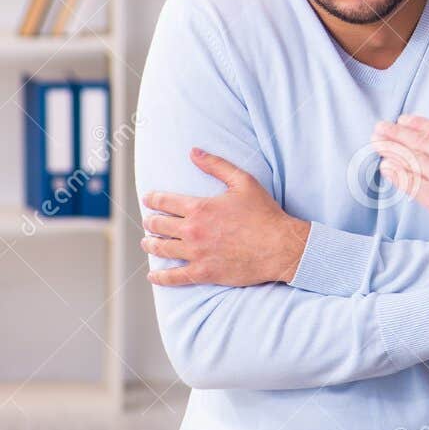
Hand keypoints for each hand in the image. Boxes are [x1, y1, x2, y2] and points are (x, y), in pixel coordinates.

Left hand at [141, 148, 310, 286]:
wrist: (279, 246)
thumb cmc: (264, 213)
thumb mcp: (243, 182)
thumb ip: (216, 165)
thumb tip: (194, 152)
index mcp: (199, 208)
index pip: (164, 201)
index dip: (153, 199)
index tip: (148, 199)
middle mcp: (193, 231)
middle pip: (159, 225)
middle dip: (150, 221)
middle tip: (149, 221)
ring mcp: (196, 254)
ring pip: (162, 249)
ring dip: (151, 244)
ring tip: (148, 243)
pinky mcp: (204, 273)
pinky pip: (174, 277)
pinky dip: (160, 276)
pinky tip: (153, 275)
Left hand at [371, 116, 428, 239]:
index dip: (419, 124)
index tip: (404, 119)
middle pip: (420, 141)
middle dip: (397, 133)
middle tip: (380, 128)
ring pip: (412, 159)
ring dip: (391, 150)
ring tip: (376, 144)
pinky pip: (412, 183)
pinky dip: (397, 174)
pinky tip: (385, 168)